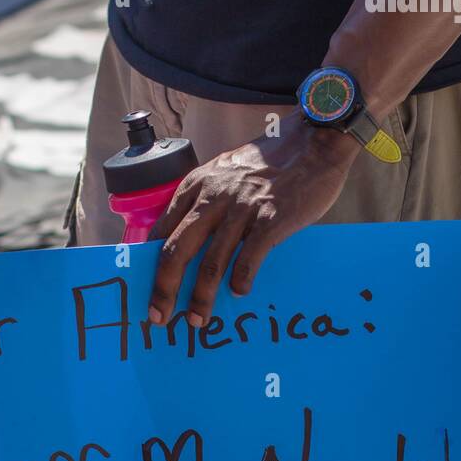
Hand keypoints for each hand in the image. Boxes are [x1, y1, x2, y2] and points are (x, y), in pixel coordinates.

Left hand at [148, 117, 357, 326]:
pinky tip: (240, 292)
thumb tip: (183, 239)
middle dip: (164, 289)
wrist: (314, 141)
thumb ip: (202, 200)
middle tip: (158, 317)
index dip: (149, 266)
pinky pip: (249, 258)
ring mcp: (242, 208)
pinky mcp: (271, 218)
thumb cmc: (268, 163)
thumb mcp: (222, 172)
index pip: (161, 231)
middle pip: (177, 251)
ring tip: (197, 319)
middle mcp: (213, 197)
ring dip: (201, 297)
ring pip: (211, 262)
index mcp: (196, 186)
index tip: (145, 291)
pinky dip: (241, 280)